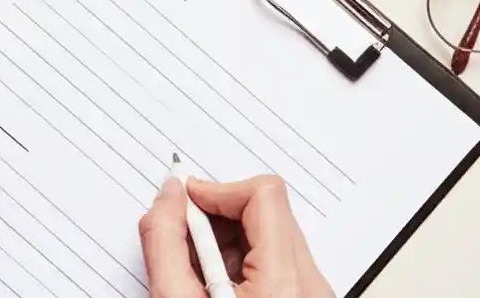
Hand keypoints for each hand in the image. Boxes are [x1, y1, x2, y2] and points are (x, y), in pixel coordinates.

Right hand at [139, 175, 335, 297]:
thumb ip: (166, 243)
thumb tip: (168, 195)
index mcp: (283, 285)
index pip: (264, 195)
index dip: (218, 190)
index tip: (187, 199)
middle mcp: (310, 286)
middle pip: (267, 212)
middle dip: (218, 217)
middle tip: (184, 237)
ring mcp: (313, 293)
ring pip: (271, 234)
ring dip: (228, 241)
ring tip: (199, 272)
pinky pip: (277, 259)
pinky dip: (242, 261)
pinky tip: (217, 285)